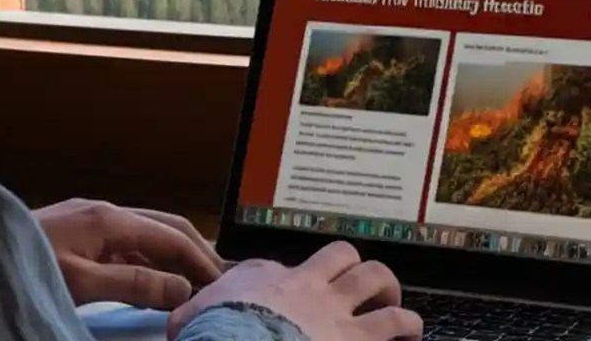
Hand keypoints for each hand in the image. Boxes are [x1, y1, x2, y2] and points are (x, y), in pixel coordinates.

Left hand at [34, 199, 224, 309]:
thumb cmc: (23, 266)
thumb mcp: (81, 283)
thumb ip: (134, 285)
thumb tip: (181, 289)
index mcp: (110, 218)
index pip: (172, 235)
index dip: (200, 259)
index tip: (222, 282)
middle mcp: (105, 211)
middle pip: (165, 227)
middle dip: (194, 251)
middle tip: (217, 279)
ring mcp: (90, 219)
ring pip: (145, 235)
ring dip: (171, 257)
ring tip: (191, 283)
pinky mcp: (77, 232)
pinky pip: (125, 244)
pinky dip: (146, 261)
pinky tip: (151, 280)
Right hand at [167, 241, 421, 340]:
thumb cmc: (213, 338)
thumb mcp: (190, 321)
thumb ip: (192, 316)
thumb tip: (181, 323)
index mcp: (267, 280)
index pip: (288, 268)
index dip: (296, 282)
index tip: (298, 297)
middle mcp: (308, 286)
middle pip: (345, 259)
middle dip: (357, 273)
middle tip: (363, 294)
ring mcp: (336, 311)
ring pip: (379, 282)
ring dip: (391, 296)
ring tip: (398, 315)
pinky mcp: (358, 338)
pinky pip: (397, 325)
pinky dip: (408, 329)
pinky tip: (410, 337)